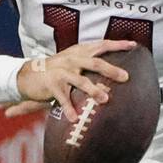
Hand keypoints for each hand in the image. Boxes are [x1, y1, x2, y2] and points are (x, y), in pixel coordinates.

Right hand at [17, 39, 135, 122]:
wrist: (28, 74)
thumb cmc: (57, 70)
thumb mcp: (74, 62)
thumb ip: (91, 64)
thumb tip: (115, 73)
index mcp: (80, 51)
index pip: (101, 45)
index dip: (117, 44)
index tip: (133, 45)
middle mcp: (72, 59)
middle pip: (95, 63)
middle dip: (111, 70)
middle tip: (125, 77)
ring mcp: (61, 71)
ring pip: (80, 80)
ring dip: (93, 90)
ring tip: (104, 99)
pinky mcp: (51, 84)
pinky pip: (62, 97)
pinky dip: (68, 108)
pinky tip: (74, 118)